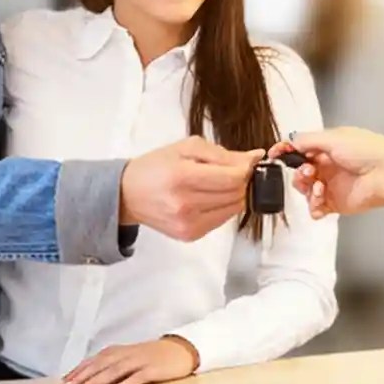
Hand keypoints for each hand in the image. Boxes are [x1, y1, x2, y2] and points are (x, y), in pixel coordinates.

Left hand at [60, 337, 198, 383]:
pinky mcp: (154, 368)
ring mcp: (140, 360)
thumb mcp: (128, 357)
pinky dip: (128, 382)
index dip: (78, 371)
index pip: (93, 360)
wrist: (180, 349)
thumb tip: (88, 375)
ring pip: (116, 370)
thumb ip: (110, 363)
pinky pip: (139, 376)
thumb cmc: (151, 356)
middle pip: (101, 365)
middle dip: (82, 377)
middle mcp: (127, 354)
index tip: (62, 382)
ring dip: (99, 379)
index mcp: (119, 351)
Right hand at [120, 136, 262, 241]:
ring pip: (233, 208)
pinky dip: (223, 206)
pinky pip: (222, 220)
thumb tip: (255, 157)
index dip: (246, 169)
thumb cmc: (156, 166)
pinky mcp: (190, 235)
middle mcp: (185, 205)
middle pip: (236, 194)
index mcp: (182, 177)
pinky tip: (210, 197)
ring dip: (234, 194)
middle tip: (233, 170)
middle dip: (242, 180)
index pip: (233, 178)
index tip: (248, 162)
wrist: (128, 194)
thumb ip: (222, 153)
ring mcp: (188, 224)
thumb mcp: (186, 147)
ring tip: (219, 183)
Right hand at [269, 127, 383, 217]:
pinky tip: (320, 200)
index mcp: (327, 147)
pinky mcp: (336, 203)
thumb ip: (308, 140)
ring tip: (319, 187)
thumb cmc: (367, 151)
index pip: (300, 150)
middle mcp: (328, 166)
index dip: (286, 153)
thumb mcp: (333, 138)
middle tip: (308, 172)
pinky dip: (314, 206)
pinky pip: (316, 208)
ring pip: (306, 191)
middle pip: (299, 172)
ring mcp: (331, 186)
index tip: (274, 156)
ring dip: (307, 190)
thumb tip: (290, 140)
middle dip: (298, 173)